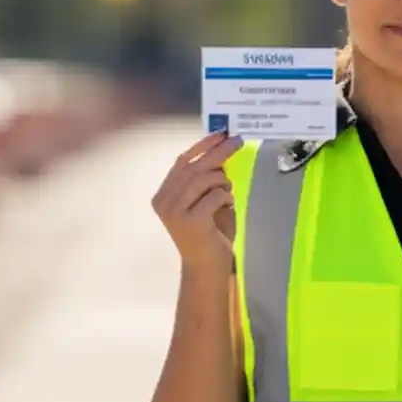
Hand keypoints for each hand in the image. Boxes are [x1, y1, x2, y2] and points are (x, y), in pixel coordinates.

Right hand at [151, 131, 243, 273]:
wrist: (207, 268)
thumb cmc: (208, 234)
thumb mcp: (203, 202)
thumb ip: (205, 180)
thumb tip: (222, 150)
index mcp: (163, 195)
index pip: (182, 161)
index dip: (202, 145)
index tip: (220, 134)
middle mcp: (164, 202)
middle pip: (195, 166)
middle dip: (219, 152)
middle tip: (237, 142)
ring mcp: (176, 212)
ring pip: (205, 179)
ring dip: (223, 181)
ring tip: (228, 191)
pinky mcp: (192, 221)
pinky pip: (216, 196)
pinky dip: (226, 198)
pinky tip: (227, 207)